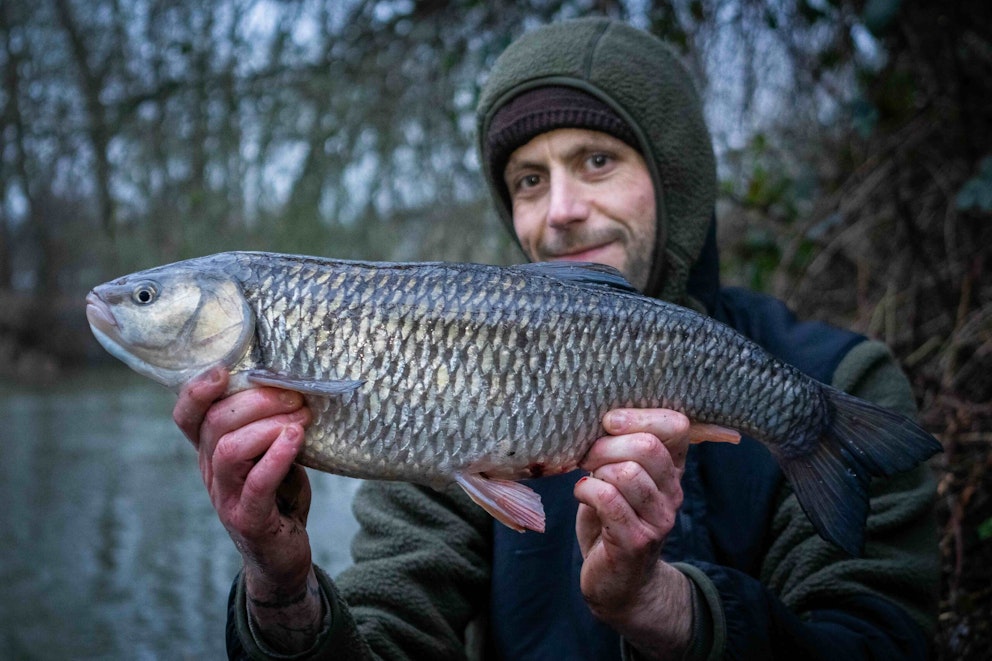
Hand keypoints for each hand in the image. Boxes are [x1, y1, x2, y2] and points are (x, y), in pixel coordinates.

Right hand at [174, 367, 323, 651]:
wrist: (282, 556)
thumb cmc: (278, 495)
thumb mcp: (271, 453)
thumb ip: (268, 424)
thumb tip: (290, 383)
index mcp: (210, 451)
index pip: (187, 415)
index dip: (197, 390)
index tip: (225, 370)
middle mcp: (210, 471)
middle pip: (215, 423)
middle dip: (257, 401)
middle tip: (295, 397)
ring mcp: (226, 497)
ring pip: (230, 450)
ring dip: (270, 426)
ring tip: (302, 418)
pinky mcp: (248, 519)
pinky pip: (257, 483)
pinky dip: (277, 456)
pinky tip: (297, 439)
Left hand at [574, 408, 692, 657]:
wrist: (620, 582)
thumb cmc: (613, 520)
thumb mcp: (621, 477)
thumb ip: (620, 448)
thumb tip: (596, 414)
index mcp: (672, 469)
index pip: (677, 426)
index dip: (639, 416)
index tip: (608, 422)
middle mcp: (673, 492)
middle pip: (648, 447)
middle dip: (607, 444)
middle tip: (586, 454)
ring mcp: (658, 519)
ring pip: (628, 472)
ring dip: (596, 469)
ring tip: (586, 477)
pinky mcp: (636, 541)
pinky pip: (609, 500)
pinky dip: (587, 490)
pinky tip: (582, 494)